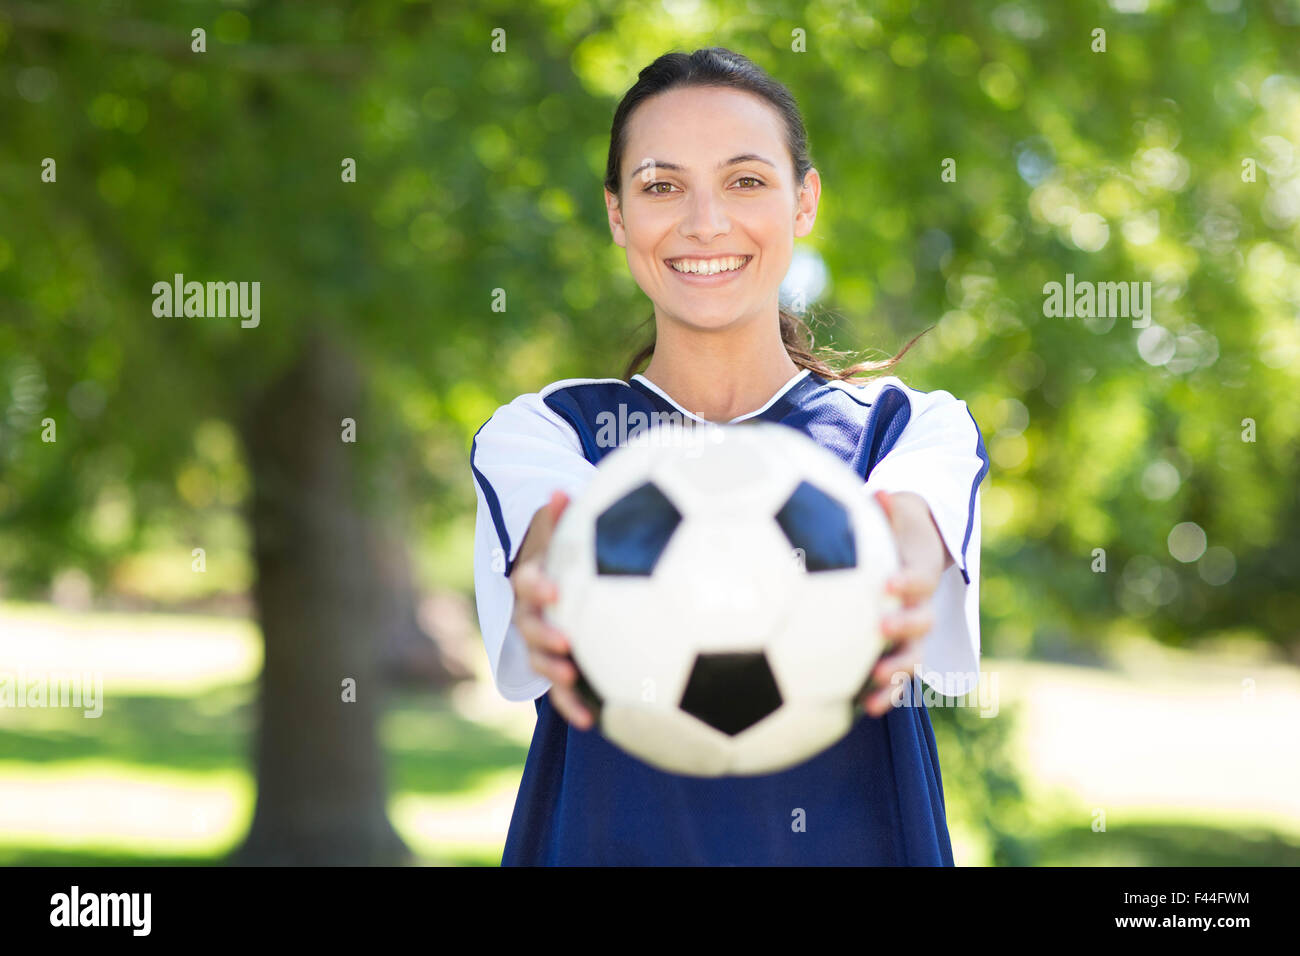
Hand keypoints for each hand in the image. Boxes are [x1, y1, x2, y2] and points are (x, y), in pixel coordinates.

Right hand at [509, 490, 594, 729]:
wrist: (554, 578)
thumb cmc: (564, 551)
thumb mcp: (561, 530)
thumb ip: (560, 517)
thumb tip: (559, 491)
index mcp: (531, 580)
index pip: (528, 582)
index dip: (538, 587)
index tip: (554, 590)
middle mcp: (528, 613)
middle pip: (528, 627)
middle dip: (543, 636)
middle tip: (565, 642)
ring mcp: (538, 641)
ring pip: (539, 661)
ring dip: (553, 674)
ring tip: (573, 683)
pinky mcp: (555, 664)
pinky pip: (560, 689)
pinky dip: (573, 705)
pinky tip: (596, 723)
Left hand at [859, 489, 950, 717]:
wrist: (912, 554)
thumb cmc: (892, 532)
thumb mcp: (893, 516)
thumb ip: (887, 509)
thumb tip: (881, 491)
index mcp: (918, 572)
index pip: (919, 578)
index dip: (907, 582)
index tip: (887, 583)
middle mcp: (920, 605)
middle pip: (922, 622)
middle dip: (904, 629)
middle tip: (880, 629)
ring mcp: (912, 632)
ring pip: (913, 658)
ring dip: (897, 674)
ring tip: (875, 689)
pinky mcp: (898, 651)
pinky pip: (896, 676)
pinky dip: (886, 693)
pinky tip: (863, 709)